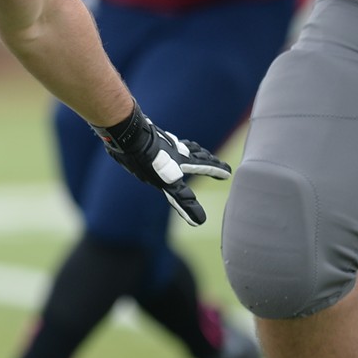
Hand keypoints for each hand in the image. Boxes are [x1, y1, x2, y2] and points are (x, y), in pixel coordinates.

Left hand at [91, 106, 229, 226]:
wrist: (128, 135)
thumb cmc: (147, 159)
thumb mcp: (167, 182)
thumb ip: (183, 200)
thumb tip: (199, 221)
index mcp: (183, 161)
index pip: (205, 166)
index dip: (217, 170)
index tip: (229, 172)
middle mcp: (177, 150)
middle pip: (198, 155)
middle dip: (209, 160)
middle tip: (217, 162)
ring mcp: (164, 144)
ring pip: (184, 147)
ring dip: (194, 151)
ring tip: (197, 152)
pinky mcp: (151, 139)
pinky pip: (168, 142)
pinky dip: (173, 145)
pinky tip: (165, 145)